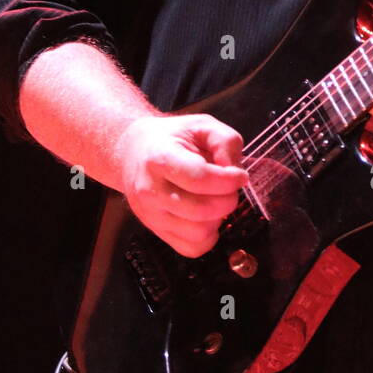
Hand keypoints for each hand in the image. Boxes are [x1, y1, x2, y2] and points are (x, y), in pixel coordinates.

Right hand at [115, 113, 248, 258]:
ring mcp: (151, 215)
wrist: (133, 152)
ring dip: (218, 219)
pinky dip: (208, 236)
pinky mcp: (156, 231)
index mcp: (160, 158)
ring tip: (216, 200)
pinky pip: (191, 248)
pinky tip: (207, 216)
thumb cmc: (171, 138)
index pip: (200, 178)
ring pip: (198, 233)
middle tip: (229, 188)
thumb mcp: (201, 125)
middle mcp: (151, 191)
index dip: (229, 180)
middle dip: (228, 200)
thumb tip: (234, 171)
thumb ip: (225, 141)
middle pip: (201, 210)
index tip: (239, 175)